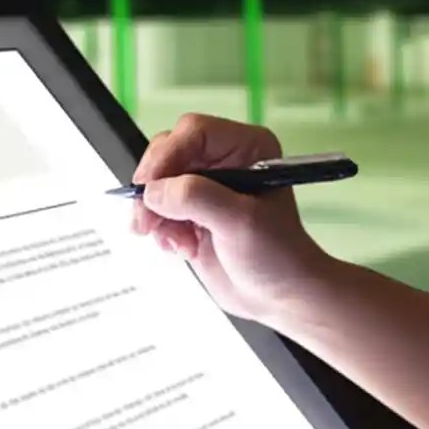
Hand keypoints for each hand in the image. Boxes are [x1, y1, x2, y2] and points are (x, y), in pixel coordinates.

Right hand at [131, 114, 330, 323]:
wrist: (279, 296)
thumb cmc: (277, 257)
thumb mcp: (240, 222)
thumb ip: (196, 198)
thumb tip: (154, 190)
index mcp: (247, 148)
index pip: (194, 132)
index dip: (167, 155)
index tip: (149, 186)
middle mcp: (225, 160)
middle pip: (168, 153)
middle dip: (155, 189)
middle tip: (148, 221)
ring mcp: (206, 186)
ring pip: (158, 182)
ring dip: (157, 214)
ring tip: (177, 242)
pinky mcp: (191, 211)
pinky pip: (157, 208)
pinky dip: (161, 229)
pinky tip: (182, 248)